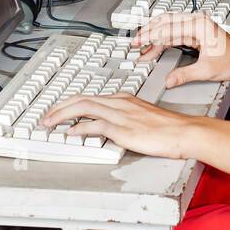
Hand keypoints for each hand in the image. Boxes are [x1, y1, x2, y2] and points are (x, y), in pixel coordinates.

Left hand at [43, 95, 200, 158]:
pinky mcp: (122, 129)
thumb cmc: (169, 128)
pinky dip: (78, 128)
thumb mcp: (142, 118)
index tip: (57, 110)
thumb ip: (125, 119)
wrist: (184, 132)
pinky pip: (94, 125)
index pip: (89, 96)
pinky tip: (69, 133)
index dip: (69, 103)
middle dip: (59, 107)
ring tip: (49, 123)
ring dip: (62, 116)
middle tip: (45, 116)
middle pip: (81, 99)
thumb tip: (109, 127)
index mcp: (123, 99)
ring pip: (83, 108)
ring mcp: (120, 115)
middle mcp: (119, 103)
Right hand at [130, 11, 229, 86]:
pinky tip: (154, 49)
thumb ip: (185, 75)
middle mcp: (196, 22)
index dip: (149, 36)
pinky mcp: (196, 32)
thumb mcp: (207, 71)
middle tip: (134, 44)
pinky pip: (174, 33)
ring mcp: (196, 26)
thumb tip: (169, 81)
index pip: (167, 28)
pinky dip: (163, 40)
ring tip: (141, 48)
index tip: (138, 43)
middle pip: (164, 22)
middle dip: (147, 33)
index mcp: (198, 25)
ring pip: (168, 26)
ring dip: (154, 36)